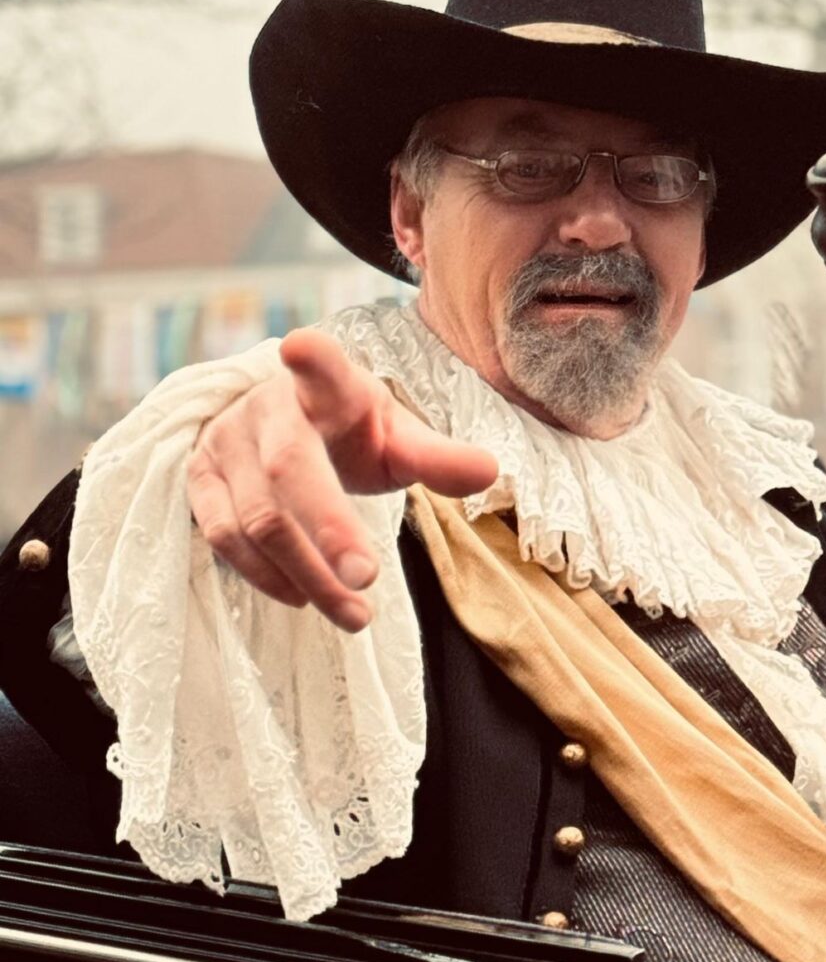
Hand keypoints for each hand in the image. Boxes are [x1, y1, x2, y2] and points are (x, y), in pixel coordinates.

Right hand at [187, 328, 497, 631]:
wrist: (276, 426)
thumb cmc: (347, 433)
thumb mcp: (396, 437)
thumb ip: (436, 457)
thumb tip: (491, 472)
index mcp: (325, 386)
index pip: (319, 364)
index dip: (311, 358)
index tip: (300, 347)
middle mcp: (267, 408)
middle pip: (290, 468)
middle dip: (330, 527)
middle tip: (368, 580)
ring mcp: (225, 442)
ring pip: (259, 518)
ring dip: (308, 574)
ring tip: (356, 614)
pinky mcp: (199, 479)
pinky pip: (224, 536)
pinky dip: (266, 575)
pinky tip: (304, 598)